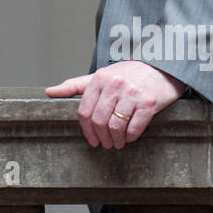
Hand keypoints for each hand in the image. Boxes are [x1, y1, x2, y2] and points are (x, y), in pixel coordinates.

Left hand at [45, 62, 185, 148]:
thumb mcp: (101, 76)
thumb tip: (49, 92)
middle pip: (99, 120)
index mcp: (100, 79)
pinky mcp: (149, 103)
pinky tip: (130, 137)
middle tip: (106, 144)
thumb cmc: (129, 74)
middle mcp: (115, 84)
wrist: (162, 68)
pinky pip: (134, 127)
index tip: (91, 140)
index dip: (86, 130)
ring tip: (118, 143)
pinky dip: (130, 137)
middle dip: (101, 137)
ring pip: (115, 126)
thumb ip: (76, 85)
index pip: (85, 111)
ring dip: (116, 140)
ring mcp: (132, 94)